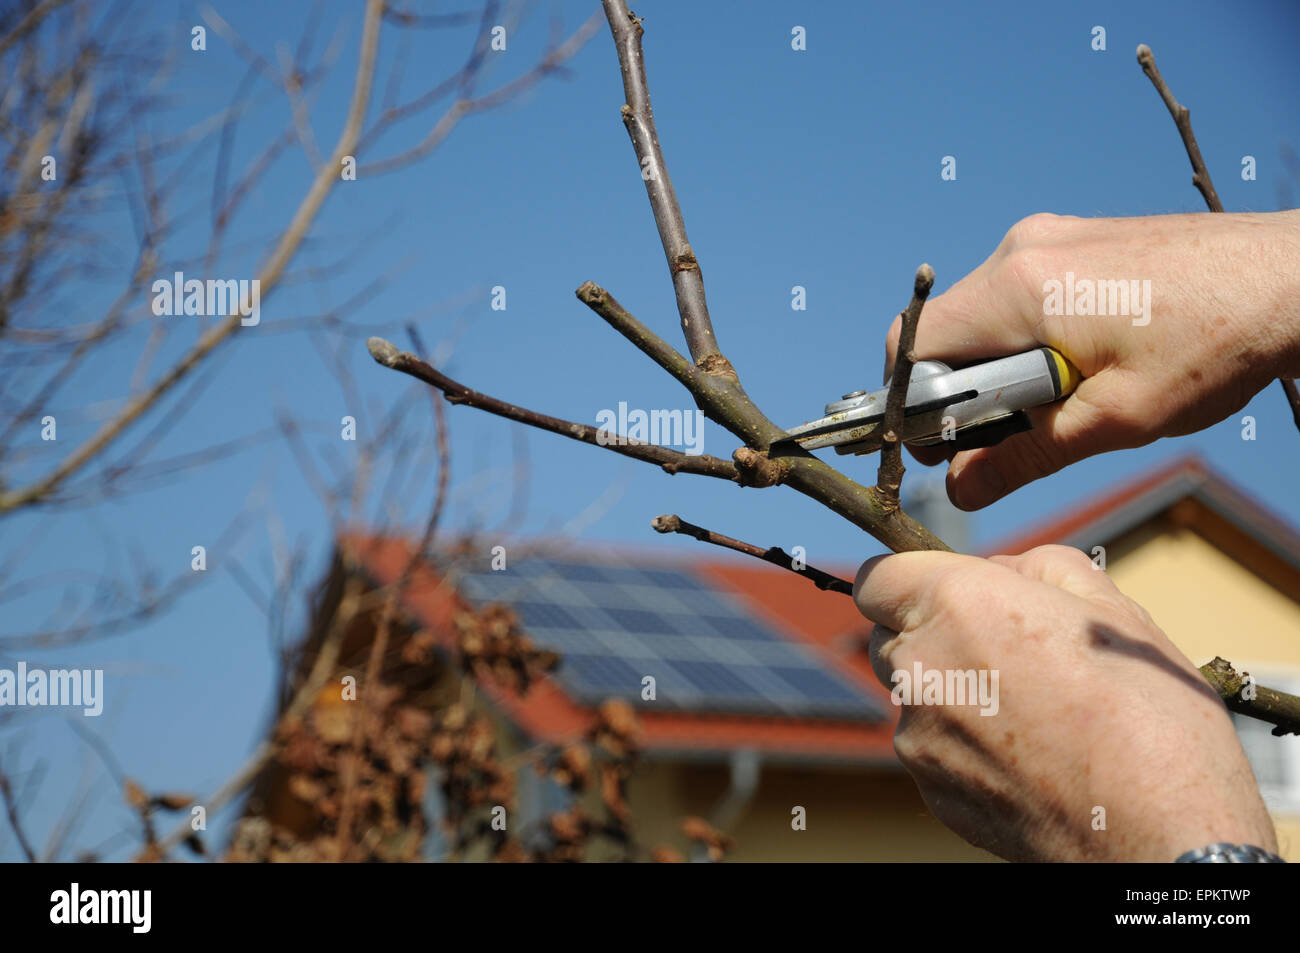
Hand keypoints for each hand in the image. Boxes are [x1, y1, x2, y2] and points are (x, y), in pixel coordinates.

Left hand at [853, 544, 1277, 861]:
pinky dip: (964, 746)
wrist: (1163, 833)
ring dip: (950, 691)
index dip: (911, 579)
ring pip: (913, 695)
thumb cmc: (1150, 715)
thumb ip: (1042, 569)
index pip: (877, 578)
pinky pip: (932, 749)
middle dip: (932, 633)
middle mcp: (921, 668)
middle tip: (1005, 650)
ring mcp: (919, 736)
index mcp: (957, 605)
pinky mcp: (933, 792)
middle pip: (891, 636)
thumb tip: (1007, 570)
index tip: (948, 591)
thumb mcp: (1111, 608)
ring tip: (1031, 711)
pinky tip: (1029, 757)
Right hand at [885, 210, 1299, 509]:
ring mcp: (1048, 238)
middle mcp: (1021, 249)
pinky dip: (1026, 340)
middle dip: (961, 392)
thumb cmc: (1217, 342)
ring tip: (1063, 399)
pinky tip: (1081, 366)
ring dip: (998, 368)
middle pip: (944, 331)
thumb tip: (962, 488)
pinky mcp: (1075, 241)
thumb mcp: (1114, 419)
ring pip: (981, 316)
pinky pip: (1017, 296)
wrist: (1294, 277)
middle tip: (1010, 435)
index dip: (913, 406)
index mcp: (1019, 287)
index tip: (944, 448)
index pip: (913, 345)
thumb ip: (1026, 455)